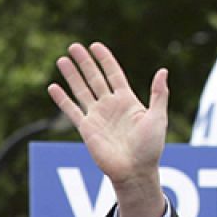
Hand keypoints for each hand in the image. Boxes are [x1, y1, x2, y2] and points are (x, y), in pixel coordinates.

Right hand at [48, 42, 169, 216]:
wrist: (135, 171)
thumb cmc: (150, 147)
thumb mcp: (158, 117)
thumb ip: (158, 94)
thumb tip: (162, 70)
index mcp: (127, 100)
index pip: (113, 73)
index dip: (105, 59)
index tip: (95, 46)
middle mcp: (110, 106)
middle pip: (94, 78)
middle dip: (84, 62)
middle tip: (73, 46)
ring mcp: (97, 117)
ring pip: (81, 90)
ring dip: (71, 76)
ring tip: (62, 60)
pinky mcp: (86, 130)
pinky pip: (72, 111)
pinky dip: (62, 99)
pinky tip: (53, 87)